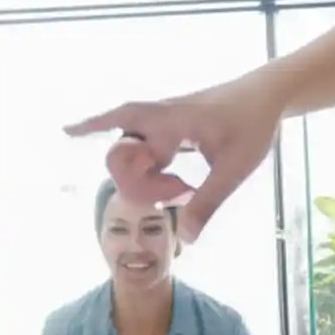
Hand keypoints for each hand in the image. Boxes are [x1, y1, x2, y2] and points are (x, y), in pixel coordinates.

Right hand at [65, 78, 284, 242]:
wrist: (269, 95)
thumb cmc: (253, 125)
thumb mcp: (234, 169)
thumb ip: (208, 202)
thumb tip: (185, 238)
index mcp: (170, 121)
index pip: (123, 128)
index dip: (91, 126)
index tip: (66, 132)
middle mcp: (161, 119)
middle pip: (125, 154)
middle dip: (138, 182)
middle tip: (178, 194)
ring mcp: (166, 123)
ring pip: (138, 155)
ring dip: (151, 179)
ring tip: (184, 189)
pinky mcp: (174, 129)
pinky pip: (151, 151)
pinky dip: (153, 170)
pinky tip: (160, 180)